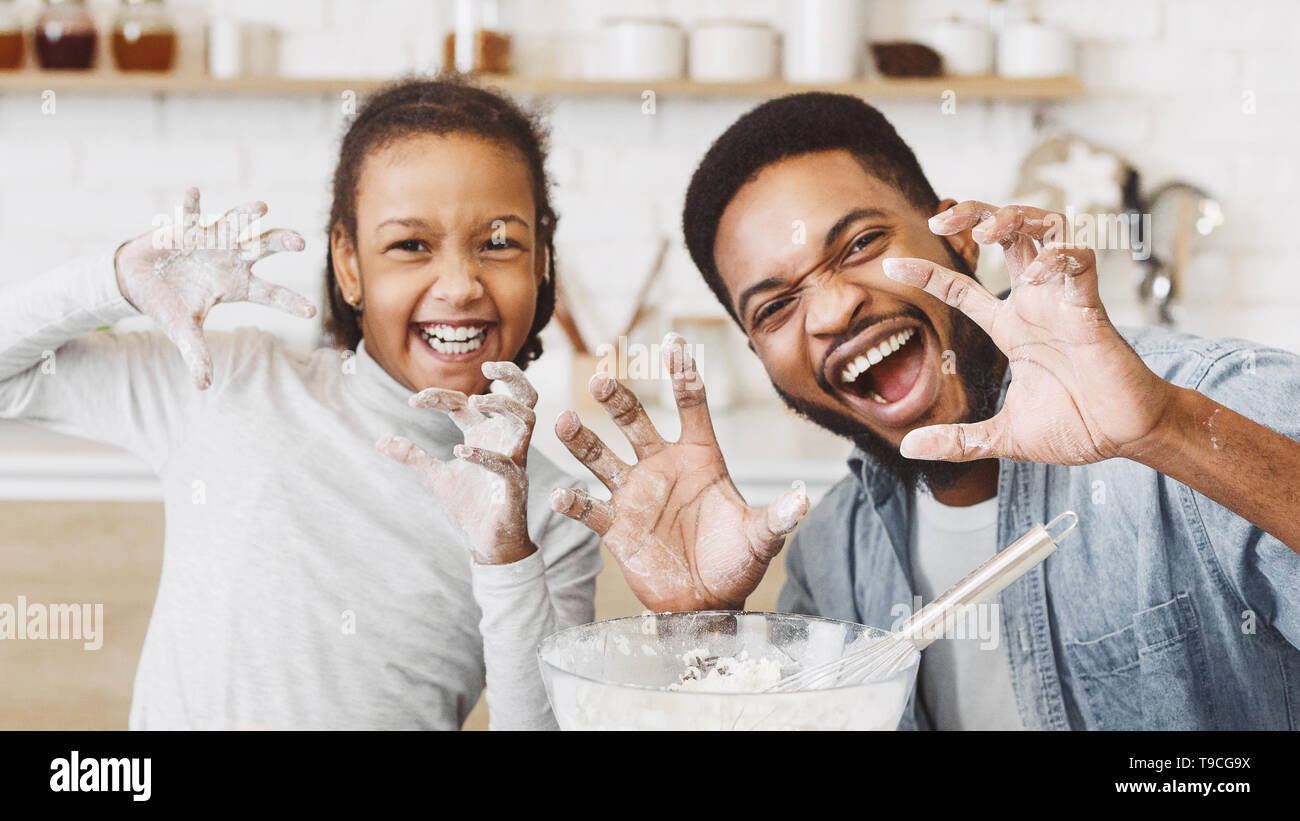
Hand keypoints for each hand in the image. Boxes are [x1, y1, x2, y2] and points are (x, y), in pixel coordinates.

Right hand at [113, 187, 315, 388]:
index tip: (310, 311)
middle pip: (262, 249)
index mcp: (237, 286)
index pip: (270, 294)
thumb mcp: (183, 331)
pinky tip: (192, 192)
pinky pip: (188, 215)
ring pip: (232, 225)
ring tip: (260, 207)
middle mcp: (230, 260)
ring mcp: (209, 241)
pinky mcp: (183, 230)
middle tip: (301, 244)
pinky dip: (189, 205)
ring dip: (244, 216)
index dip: (289, 302)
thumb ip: (196, 354)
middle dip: (280, 244)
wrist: (137, 281)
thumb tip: (203, 386)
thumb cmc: (169, 304)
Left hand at [378, 361, 538, 564]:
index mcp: (484, 434)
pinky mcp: (514, 484)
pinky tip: (459, 452)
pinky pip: (506, 462)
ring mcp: (513, 460)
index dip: (439, 396)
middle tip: (489, 365)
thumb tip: (380, 440)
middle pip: (523, 396)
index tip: (413, 401)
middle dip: (512, 374)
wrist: (486, 543)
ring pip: (527, 418)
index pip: (465, 402)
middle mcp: (503, 441)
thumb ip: (412, 455)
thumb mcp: (434, 476)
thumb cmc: (468, 506)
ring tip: (475, 400)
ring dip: (505, 404)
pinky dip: (483, 455)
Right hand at [550, 333, 807, 611]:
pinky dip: (574, 502)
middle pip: (634, 421)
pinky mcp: (615, 527)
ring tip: (564, 421)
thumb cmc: (735, 563)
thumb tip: (803, 500)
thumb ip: (777, 518)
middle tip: (601, 380)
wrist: (707, 603)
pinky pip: (590, 508)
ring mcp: (634, 494)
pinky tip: (563, 495)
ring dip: (582, 440)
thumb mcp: (760, 539)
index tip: (674, 342)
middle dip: (617, 399)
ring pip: (601, 456)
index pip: (690, 404)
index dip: (683, 374)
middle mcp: (662, 466)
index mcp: (699, 457)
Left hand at [881, 200, 1173, 464]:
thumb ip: (958, 441)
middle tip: (941, 218)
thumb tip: (908, 447)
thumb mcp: (1003, 438)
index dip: (927, 273)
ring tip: (986, 228)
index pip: (962, 289)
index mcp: (1012, 327)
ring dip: (1015, 219)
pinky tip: (1040, 267)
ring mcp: (1063, 302)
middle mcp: (1035, 305)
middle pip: (1006, 237)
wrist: (1127, 437)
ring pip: (1044, 232)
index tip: (891, 266)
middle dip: (976, 214)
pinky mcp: (1092, 310)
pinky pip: (1080, 264)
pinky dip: (1061, 255)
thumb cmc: (1077, 428)